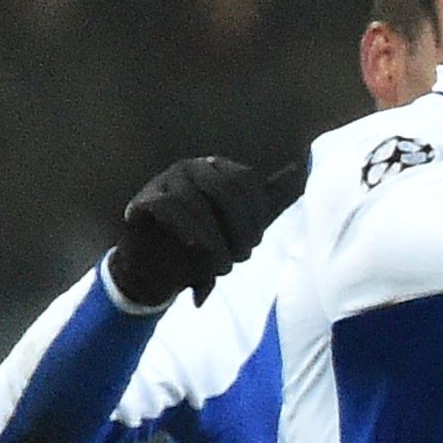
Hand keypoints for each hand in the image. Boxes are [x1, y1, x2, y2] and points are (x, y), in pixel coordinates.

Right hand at [107, 157, 299, 306]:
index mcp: (218, 169)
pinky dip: (192, 234)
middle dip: (241, 226)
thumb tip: (299, 169)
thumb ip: (270, 198)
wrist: (160, 274)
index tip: (254, 244)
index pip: (247, 180)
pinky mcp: (143, 201)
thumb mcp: (244, 224)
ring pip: (199, 200)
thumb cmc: (205, 246)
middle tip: (242, 255)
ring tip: (222, 266)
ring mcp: (164, 182)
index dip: (256, 213)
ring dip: (216, 239)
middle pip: (226, 187)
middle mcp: (192, 168)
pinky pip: (172, 207)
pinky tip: (198, 252)